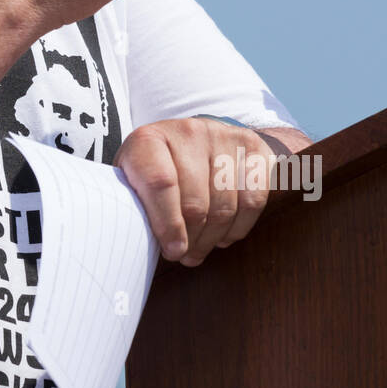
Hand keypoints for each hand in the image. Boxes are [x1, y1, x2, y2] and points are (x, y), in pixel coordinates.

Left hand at [115, 117, 275, 265]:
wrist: (192, 139)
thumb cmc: (156, 169)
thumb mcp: (133, 180)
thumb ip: (135, 205)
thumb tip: (147, 242)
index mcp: (149, 139)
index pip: (160, 183)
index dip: (167, 224)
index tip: (172, 250)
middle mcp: (188, 132)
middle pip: (195, 202)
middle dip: (191, 240)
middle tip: (183, 255)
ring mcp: (223, 137)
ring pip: (225, 207)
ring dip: (212, 239)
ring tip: (199, 248)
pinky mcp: (252, 148)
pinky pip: (253, 202)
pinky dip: (237, 228)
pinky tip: (222, 235)